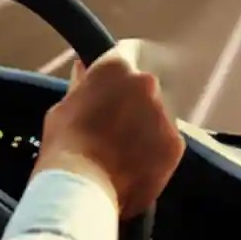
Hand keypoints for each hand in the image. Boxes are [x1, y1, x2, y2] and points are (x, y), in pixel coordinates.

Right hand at [33, 41, 183, 218]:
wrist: (83, 187)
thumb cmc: (65, 145)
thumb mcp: (64, 108)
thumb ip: (82, 84)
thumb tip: (83, 67)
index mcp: (117, 68)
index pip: (127, 52)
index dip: (120, 68)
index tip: (114, 82)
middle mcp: (147, 84)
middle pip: (144, 87)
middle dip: (133, 101)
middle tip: (113, 124)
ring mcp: (165, 114)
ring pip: (158, 115)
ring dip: (145, 127)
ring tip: (121, 152)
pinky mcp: (176, 144)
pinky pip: (166, 142)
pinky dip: (154, 151)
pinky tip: (133, 165)